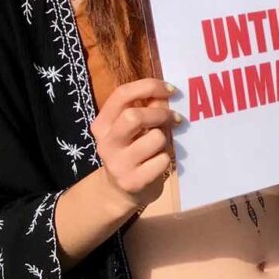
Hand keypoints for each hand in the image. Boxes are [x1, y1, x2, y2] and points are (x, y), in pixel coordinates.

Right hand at [92, 79, 177, 213]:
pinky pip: (163, 160)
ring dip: (165, 140)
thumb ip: (146, 108)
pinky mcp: (132, 181)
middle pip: (133, 116)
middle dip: (160, 114)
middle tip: (175, 118)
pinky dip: (167, 159)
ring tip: (161, 147)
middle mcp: (106, 143)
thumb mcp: (134, 129)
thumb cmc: (134, 152)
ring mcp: (117, 163)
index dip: (149, 87)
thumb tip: (166, 93)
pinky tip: (158, 164)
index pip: (121, 94)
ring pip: (155, 138)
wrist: (121, 192)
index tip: (171, 90)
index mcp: (103, 124)